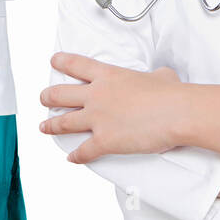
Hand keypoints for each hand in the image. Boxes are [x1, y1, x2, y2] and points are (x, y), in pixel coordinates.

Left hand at [40, 53, 195, 162]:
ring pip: (64, 122)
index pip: (77, 65)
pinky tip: (71, 158)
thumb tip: (160, 78)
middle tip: (43, 98)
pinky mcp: (104, 141)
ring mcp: (97, 118)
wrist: (176, 112)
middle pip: (60, 94)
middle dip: (47, 97)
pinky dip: (75, 156)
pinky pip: (83, 151)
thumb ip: (151, 77)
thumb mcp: (160, 75)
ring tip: (44, 127)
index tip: (53, 61)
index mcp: (108, 76)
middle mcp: (97, 95)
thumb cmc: (171, 94)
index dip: (62, 62)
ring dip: (51, 126)